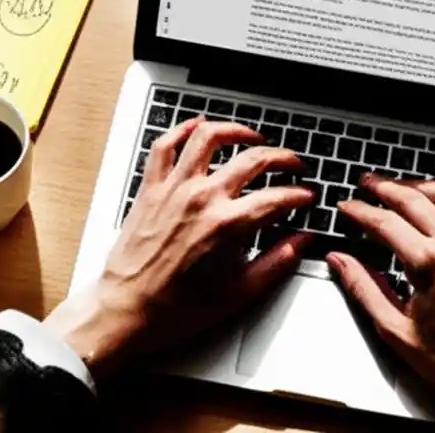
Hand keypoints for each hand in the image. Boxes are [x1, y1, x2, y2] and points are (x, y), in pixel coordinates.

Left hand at [44, 117, 313, 379]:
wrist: (128, 309)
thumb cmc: (178, 307)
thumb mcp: (240, 293)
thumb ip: (278, 263)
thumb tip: (302, 241)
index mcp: (227, 225)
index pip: (277, 197)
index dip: (299, 195)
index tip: (306, 197)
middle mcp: (202, 198)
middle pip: (253, 159)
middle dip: (283, 158)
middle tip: (293, 165)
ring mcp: (174, 188)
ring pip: (209, 138)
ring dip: (237, 131)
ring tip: (253, 138)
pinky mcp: (151, 188)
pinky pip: (165, 145)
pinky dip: (183, 129)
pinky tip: (198, 125)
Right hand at [327, 174, 434, 430]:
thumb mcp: (395, 329)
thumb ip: (364, 288)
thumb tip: (340, 262)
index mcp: (427, 264)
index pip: (384, 222)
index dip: (359, 210)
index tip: (347, 206)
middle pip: (414, 199)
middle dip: (385, 187)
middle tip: (368, 183)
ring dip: (423, 183)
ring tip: (405, 184)